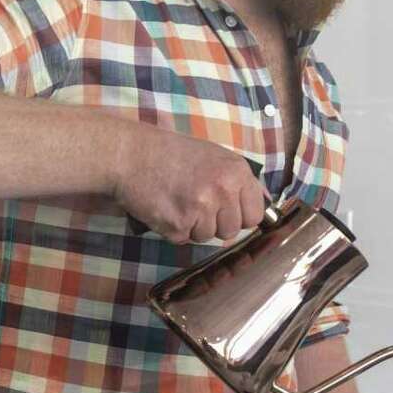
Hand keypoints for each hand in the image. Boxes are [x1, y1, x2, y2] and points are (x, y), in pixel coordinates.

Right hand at [112, 127, 266, 244]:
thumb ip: (237, 181)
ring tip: (177, 202)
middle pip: (231, 231)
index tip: (225, 210)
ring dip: (192, 227)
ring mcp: (201, 209)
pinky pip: (183, 239)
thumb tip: (260, 207)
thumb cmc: (170, 154)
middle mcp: (223, 191)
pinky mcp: (178, 225)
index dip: (239, 215)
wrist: (131, 155)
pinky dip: (172, 229)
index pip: (255, 214)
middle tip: (195, 204)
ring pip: (207, 237)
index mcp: (236, 172)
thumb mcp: (214, 156)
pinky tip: (165, 208)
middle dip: (214, 223)